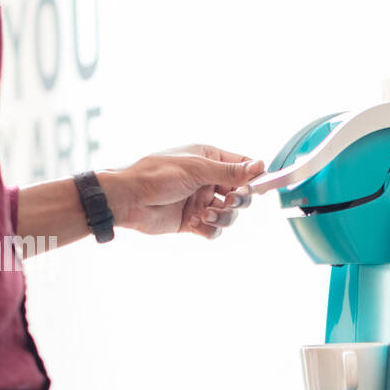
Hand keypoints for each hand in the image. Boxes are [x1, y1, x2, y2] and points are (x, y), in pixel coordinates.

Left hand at [100, 144, 264, 238]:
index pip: (243, 167)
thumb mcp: (196, 168)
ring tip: (205, 215)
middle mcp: (208, 180)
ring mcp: (201, 201)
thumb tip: (260, 165)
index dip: (254, 178)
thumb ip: (230, 171)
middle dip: (239, 200)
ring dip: (223, 217)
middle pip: (241, 194)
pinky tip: (195, 223)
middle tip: (230, 202)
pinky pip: (214, 230)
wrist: (127, 200)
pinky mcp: (193, 221)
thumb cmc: (155, 175)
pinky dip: (210, 229)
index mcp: (209, 159)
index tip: (262, 187)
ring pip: (229, 214)